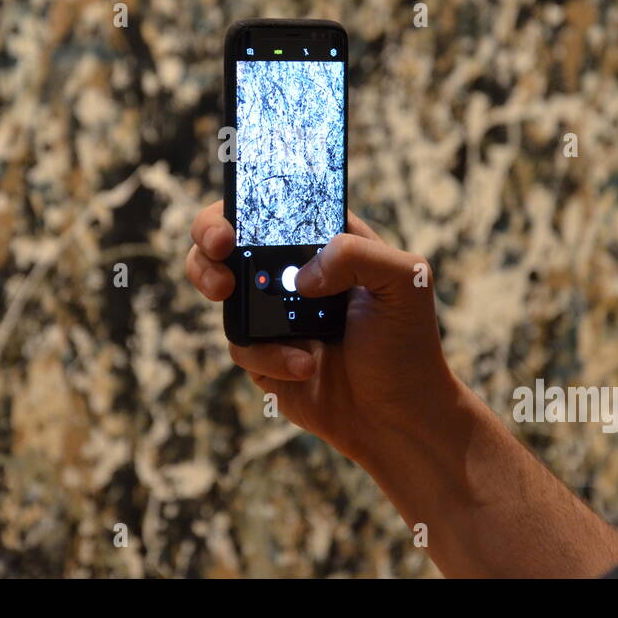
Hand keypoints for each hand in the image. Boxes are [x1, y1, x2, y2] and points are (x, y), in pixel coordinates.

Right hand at [185, 200, 457, 463]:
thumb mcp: (405, 281)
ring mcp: (273, 313)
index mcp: (326, 241)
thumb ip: (358, 254)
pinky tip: (307, 366)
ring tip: (230, 295)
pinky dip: (269, 355)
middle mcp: (294, 271)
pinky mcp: (262, 354)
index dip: (248, 197)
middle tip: (218, 248)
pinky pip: (241, 345)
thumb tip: (302, 275)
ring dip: (219, 286)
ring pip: (220, 286)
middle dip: (209, 235)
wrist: (399, 419)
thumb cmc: (408, 345)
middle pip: (230, 237)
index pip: (278, 203)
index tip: (239, 211)